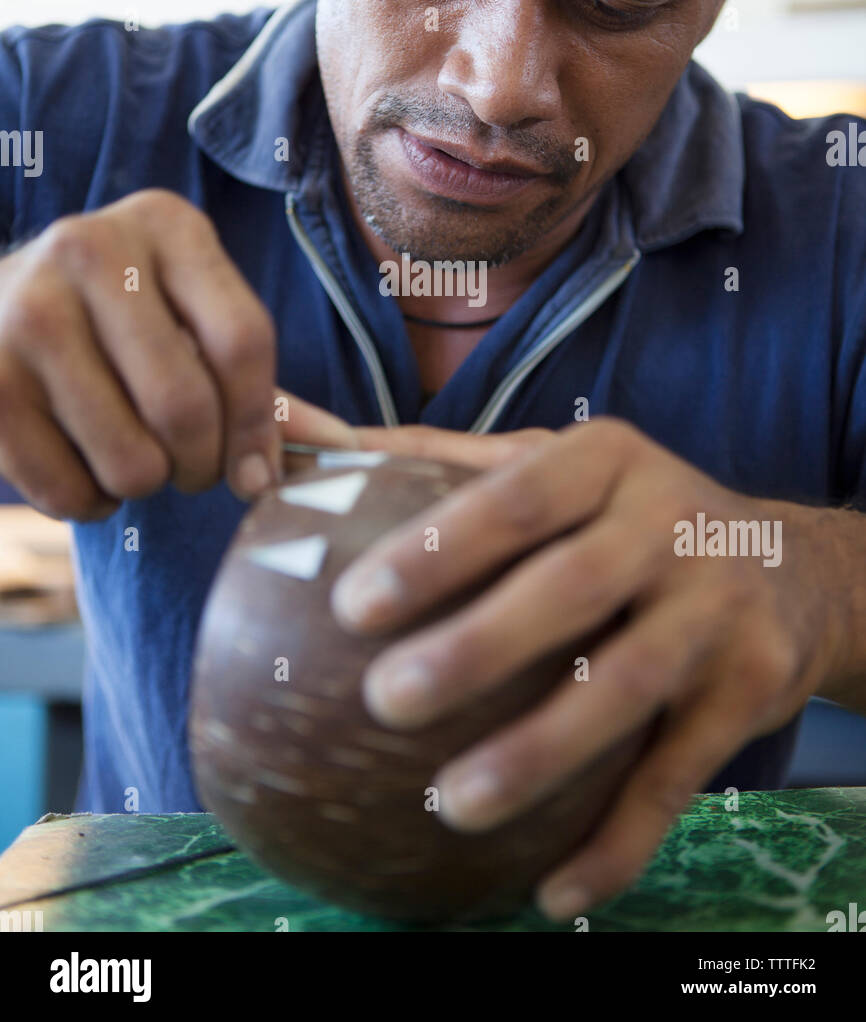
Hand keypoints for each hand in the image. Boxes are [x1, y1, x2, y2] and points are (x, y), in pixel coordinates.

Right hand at [0, 190, 355, 518]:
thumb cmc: (121, 325)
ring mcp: (27, 309)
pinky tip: (80, 464)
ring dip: (143, 486)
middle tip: (188, 470)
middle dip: (200, 466)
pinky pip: (64, 489)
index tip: (258, 474)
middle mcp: (91, 249)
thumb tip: (343, 449)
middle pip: (186, 405)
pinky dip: (87, 504)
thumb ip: (259, 383)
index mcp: (166, 224)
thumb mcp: (189, 321)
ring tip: (130, 456)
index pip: (243, 338)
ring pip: (131, 458)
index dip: (259, 426)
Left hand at [331, 417, 842, 919]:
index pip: (516, 499)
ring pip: (625, 689)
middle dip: (476, 648)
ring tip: (451, 804)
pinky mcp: (750, 689)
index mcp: (608, 461)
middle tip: (385, 701)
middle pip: (570, 589)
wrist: (790, 566)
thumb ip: (443, 459)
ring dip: (538, 754)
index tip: (353, 605)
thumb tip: (310, 446)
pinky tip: (554, 891)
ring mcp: (716, 609)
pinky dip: (619, 840)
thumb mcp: (558, 462)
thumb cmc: (629, 514)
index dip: (437, 550)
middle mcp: (670, 525)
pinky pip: (677, 775)